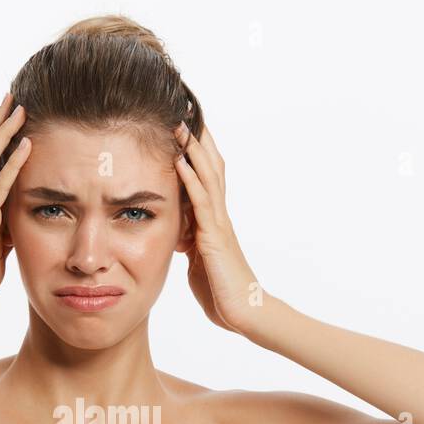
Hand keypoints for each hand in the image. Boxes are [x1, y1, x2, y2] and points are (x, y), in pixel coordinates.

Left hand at [173, 120, 260, 333]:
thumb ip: (190, 244)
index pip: (206, 177)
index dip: (197, 151)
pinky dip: (190, 179)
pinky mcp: (214, 237)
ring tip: (179, 122)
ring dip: (193, 149)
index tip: (184, 125)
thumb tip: (179, 235)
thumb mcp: (198, 263)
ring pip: (208, 176)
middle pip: (211, 166)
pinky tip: (179, 161)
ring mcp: (218, 224)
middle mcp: (218, 216)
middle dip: (197, 138)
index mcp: (213, 221)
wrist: (245, 314)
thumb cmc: (223, 293)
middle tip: (185, 108)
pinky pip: (201, 202)